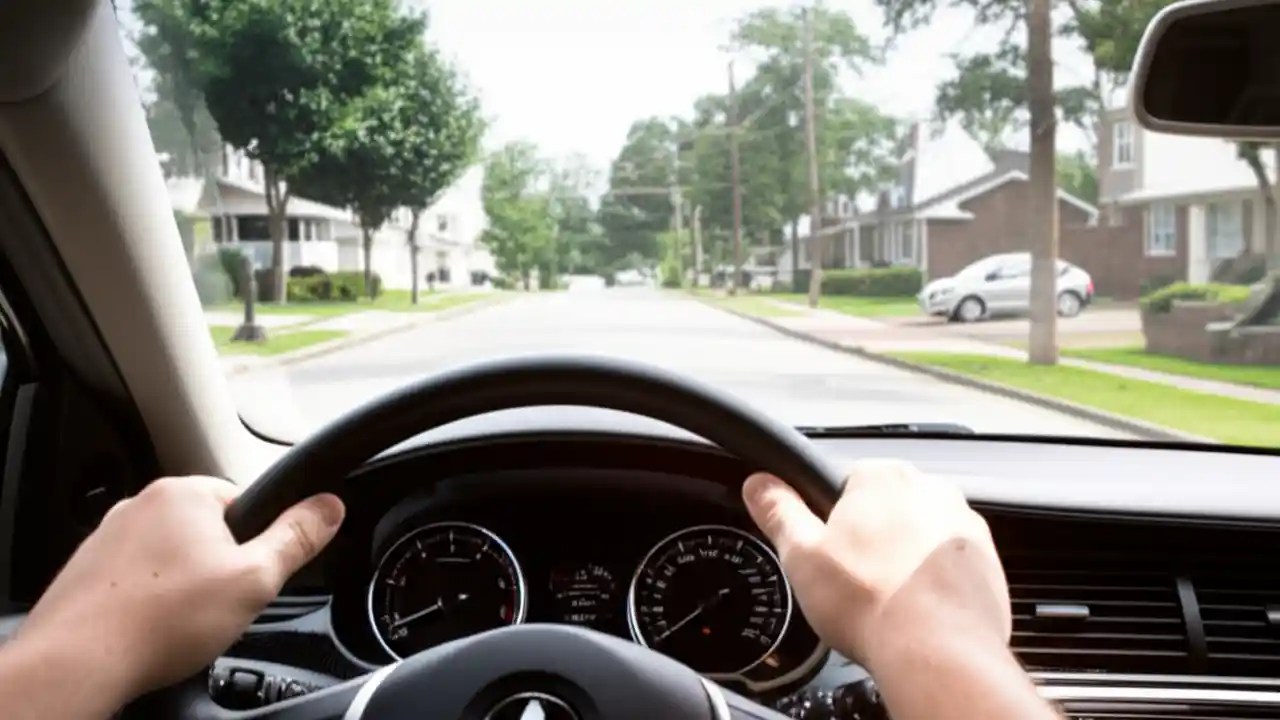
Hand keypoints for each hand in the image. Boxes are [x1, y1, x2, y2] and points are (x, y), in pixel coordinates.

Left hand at [8, 476, 344, 708]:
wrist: (78, 663)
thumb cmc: (161, 620)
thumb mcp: (256, 579)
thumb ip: (298, 538)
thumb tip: (330, 506)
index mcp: (184, 493)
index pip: (246, 502)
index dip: (257, 544)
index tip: (250, 575)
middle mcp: (141, 504)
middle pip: (207, 530)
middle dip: (219, 566)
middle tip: (219, 604)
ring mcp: (108, 537)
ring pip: (171, 557)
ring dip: (183, 585)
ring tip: (182, 622)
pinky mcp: (88, 571)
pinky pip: (137, 579)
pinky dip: (149, 601)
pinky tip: (152, 628)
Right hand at [742, 459, 1009, 670]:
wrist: (938, 652)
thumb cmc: (869, 602)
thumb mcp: (801, 555)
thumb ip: (778, 512)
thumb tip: (758, 484)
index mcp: (881, 477)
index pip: (847, 481)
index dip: (832, 518)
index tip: (829, 549)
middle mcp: (930, 489)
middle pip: (887, 506)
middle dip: (872, 536)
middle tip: (854, 577)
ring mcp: (964, 524)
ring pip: (921, 533)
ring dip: (905, 557)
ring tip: (887, 598)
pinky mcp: (987, 560)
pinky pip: (951, 562)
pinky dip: (935, 580)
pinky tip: (918, 609)